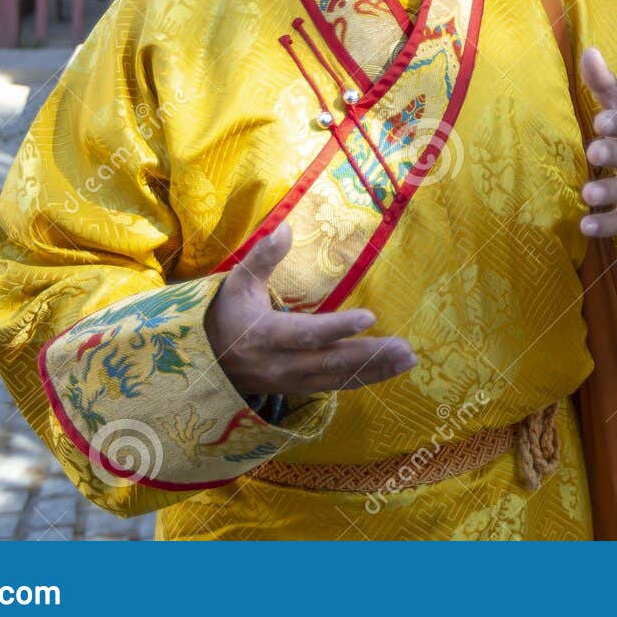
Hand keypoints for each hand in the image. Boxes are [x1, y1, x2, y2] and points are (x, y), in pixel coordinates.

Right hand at [205, 222, 415, 396]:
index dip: (337, 328)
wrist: (207, 362)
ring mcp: (293, 380)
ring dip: (376, 370)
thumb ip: (262, 258)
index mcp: (266, 336)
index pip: (306, 334)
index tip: (369, 317)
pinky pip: (337, 386)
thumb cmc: (226, 315)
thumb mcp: (236, 283)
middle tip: (405, 348)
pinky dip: (366, 379)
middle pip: (331, 362)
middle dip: (370, 355)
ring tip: (409, 359)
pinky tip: (391, 370)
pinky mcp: (301, 388)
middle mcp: (282, 363)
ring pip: (339, 378)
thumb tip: (285, 228)